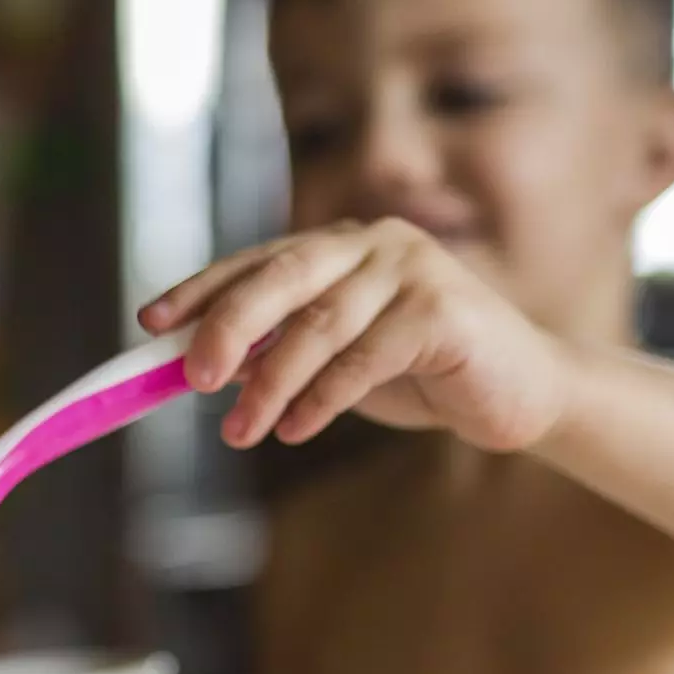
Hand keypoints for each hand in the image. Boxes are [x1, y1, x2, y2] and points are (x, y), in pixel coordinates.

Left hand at [140, 217, 571, 452]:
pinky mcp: (442, 310)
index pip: (257, 261)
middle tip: (195, 378)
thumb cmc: (421, 375)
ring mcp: (412, 269)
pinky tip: (295, 429)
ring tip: (240, 430)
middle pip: (281, 277)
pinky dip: (323, 397)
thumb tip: (200, 367)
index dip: (201, 290)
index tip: (152, 324)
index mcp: (340, 246)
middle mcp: (373, 243)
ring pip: (319, 325)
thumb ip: (281, 353)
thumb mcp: (338, 361)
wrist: (520, 392)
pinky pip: (364, 356)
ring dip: (270, 382)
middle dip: (227, 327)